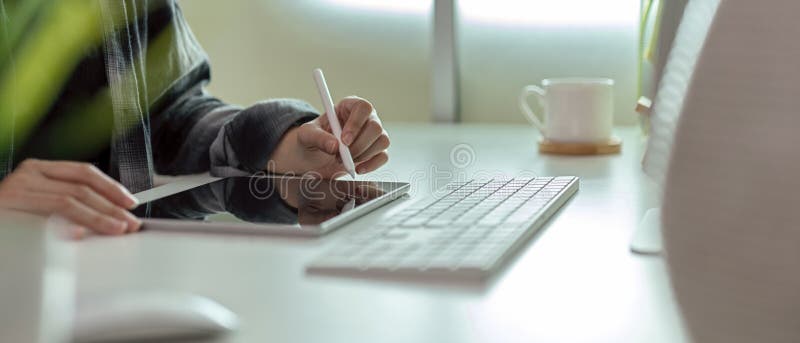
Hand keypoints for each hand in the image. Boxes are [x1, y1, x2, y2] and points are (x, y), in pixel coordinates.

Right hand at [0, 159, 141, 236]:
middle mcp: (28, 174)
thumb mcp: (39, 204)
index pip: (83, 172)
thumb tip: (108, 217)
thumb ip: (66, 205)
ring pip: (68, 201)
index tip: (130, 202)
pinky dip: (67, 225)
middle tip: (129, 222)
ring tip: (116, 229)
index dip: (111, 186)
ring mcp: (16, 190)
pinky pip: (45, 217)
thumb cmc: (8, 218)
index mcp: (38, 169)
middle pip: (81, 187)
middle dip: (110, 206)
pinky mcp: (8, 207)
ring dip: (97, 217)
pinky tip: (82, 234)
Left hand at [269, 96, 389, 177]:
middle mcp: (365, 118)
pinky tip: (357, 169)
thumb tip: (335, 146)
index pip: (363, 107)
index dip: (356, 123)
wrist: (314, 157)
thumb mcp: (307, 135)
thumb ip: (318, 138)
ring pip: (382, 141)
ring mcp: (373, 135)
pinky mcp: (376, 151)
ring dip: (364, 155)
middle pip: (375, 126)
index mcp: (349, 107)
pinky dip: (372, 165)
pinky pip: (383, 156)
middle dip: (359, 145)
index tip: (344, 140)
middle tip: (341, 155)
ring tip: (344, 161)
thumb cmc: (312, 139)